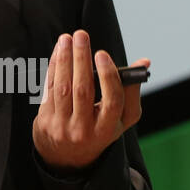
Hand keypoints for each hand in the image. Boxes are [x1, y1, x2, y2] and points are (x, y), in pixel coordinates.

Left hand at [32, 31, 147, 171]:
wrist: (66, 155)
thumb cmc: (99, 128)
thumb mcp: (120, 119)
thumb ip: (131, 90)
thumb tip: (144, 61)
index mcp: (108, 129)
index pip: (112, 102)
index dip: (107, 77)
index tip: (102, 54)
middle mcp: (85, 130)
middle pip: (83, 91)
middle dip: (81, 60)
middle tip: (82, 35)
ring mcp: (63, 126)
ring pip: (63, 88)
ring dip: (64, 59)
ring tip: (67, 38)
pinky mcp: (45, 120)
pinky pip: (49, 89)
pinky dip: (53, 68)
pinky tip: (59, 52)